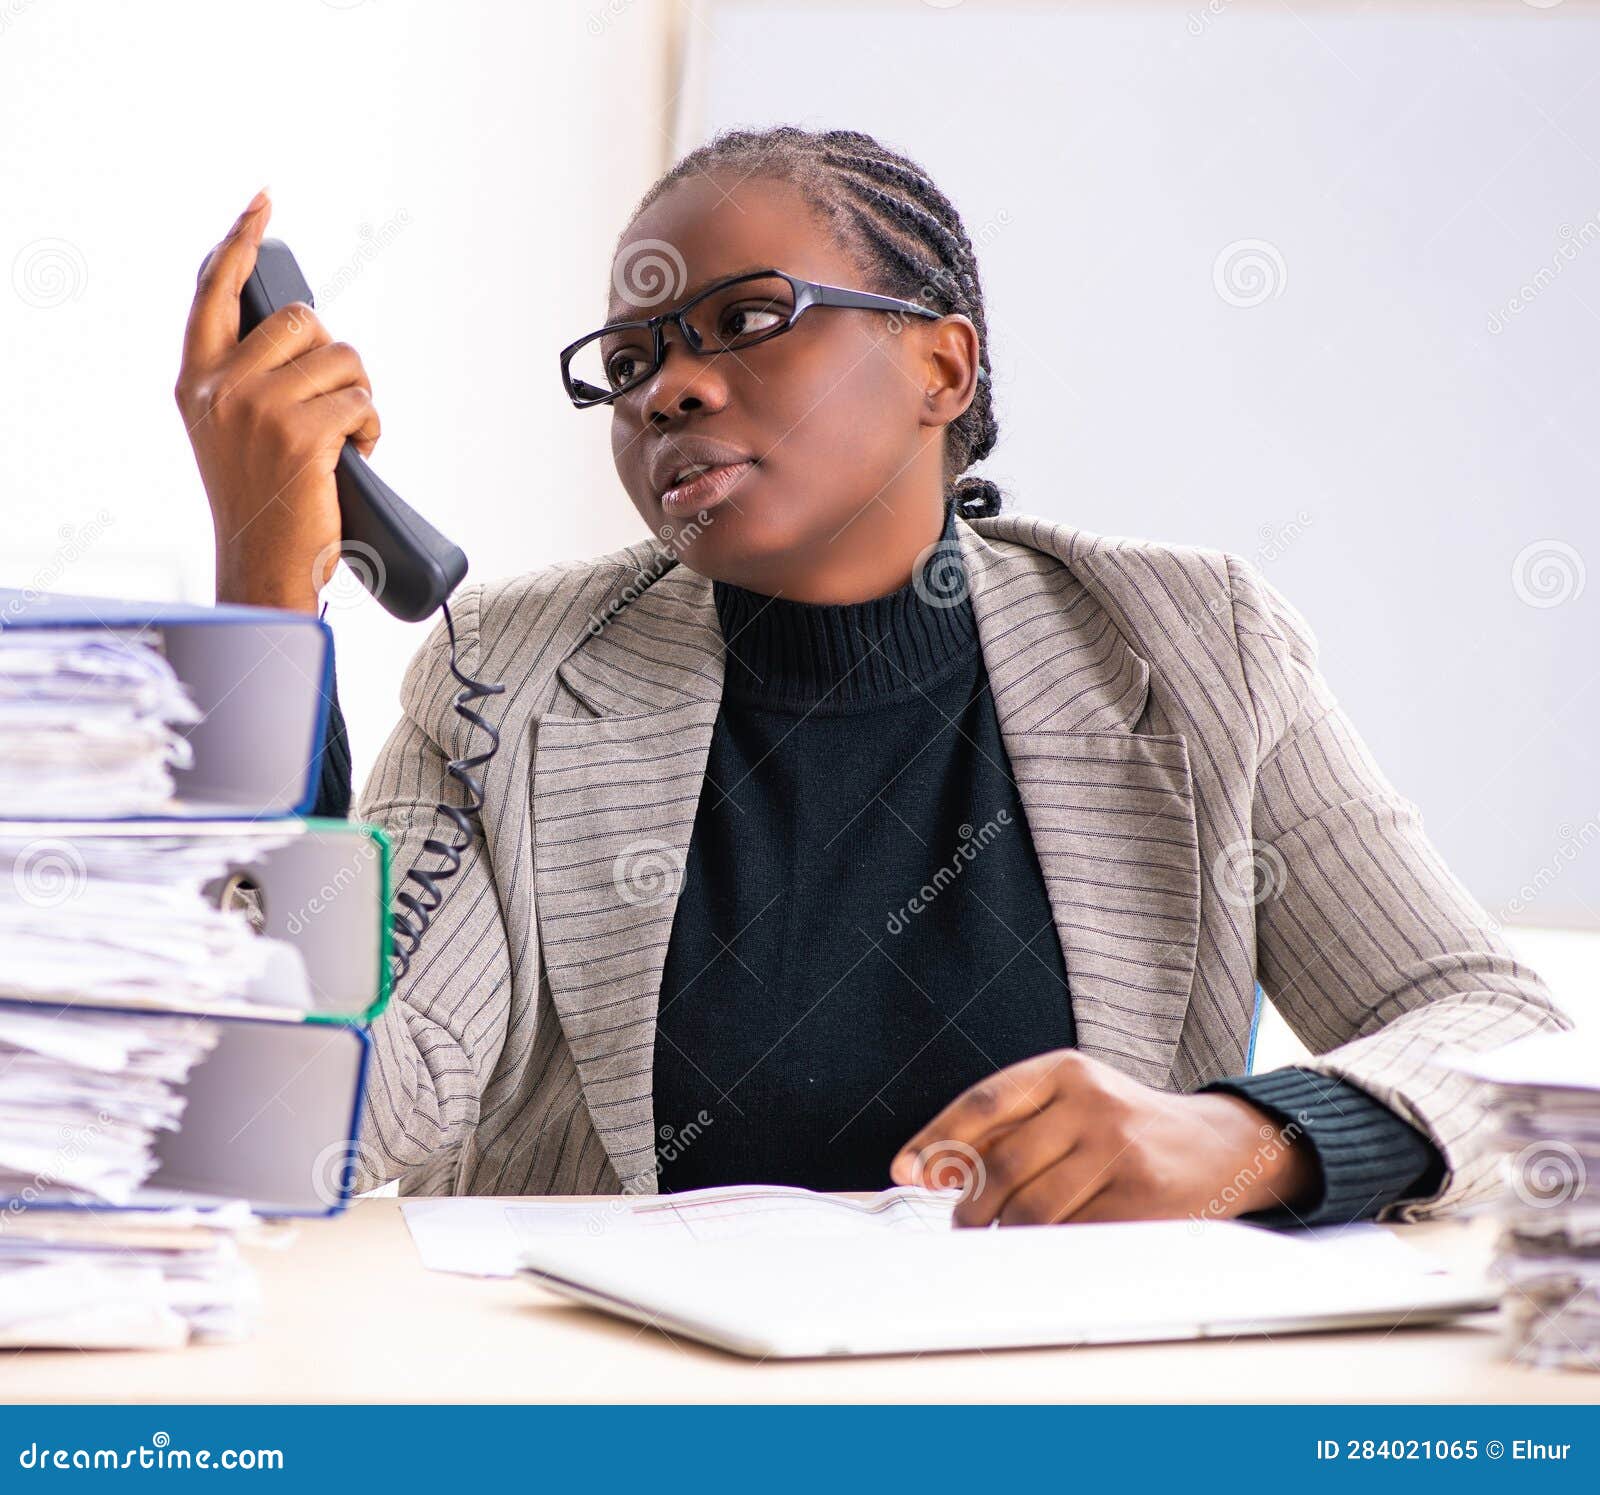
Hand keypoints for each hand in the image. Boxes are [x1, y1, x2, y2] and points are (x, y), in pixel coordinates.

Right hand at [174, 190, 380, 613]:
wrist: (264, 566)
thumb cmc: (263, 502)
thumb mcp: (232, 431)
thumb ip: (248, 379)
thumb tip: (305, 333)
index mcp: (196, 380)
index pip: (213, 290)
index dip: (239, 241)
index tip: (263, 203)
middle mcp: (220, 386)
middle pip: (305, 321)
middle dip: (335, 360)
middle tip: (333, 407)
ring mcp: (258, 408)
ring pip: (344, 359)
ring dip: (359, 396)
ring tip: (344, 437)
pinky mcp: (301, 433)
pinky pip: (362, 400)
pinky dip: (373, 427)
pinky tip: (357, 455)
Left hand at [890, 1049, 1318, 1226]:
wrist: (1219, 1144)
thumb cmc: (1126, 1125)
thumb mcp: (1071, 1102)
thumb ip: (1010, 1125)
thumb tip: (935, 1167)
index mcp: (1064, 1071)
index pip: (982, 1104)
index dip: (937, 1141)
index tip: (906, 1169)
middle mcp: (1090, 1101)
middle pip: (1002, 1165)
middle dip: (970, 1204)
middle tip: (963, 1221)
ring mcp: (1118, 1147)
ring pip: (1032, 1207)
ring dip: (1001, 1232)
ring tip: (996, 1235)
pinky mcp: (1140, 1193)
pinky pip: (1072, 1233)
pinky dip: (1047, 1246)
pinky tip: (1043, 1243)